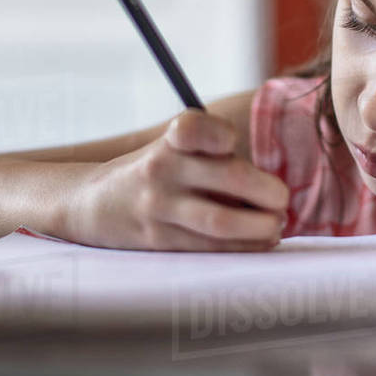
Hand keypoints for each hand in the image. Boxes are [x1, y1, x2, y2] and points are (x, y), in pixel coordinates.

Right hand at [73, 109, 288, 250]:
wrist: (93, 202)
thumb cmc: (157, 170)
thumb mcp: (175, 147)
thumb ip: (216, 157)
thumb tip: (273, 191)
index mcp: (172, 139)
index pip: (195, 128)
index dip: (220, 134)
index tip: (231, 144)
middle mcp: (164, 169)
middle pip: (229, 177)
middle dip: (268, 192)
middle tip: (282, 199)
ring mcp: (160, 206)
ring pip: (222, 221)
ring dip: (260, 226)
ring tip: (277, 225)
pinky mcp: (160, 239)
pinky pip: (211, 247)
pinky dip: (244, 246)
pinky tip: (261, 242)